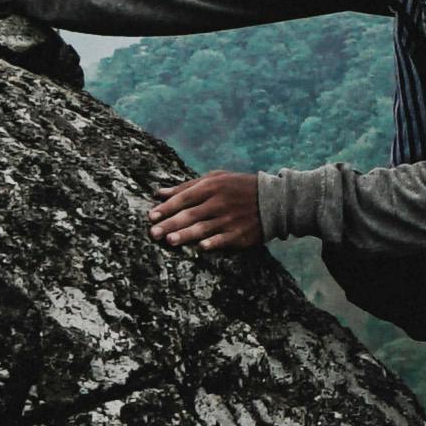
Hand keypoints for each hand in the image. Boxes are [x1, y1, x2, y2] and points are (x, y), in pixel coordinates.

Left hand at [147, 171, 270, 252]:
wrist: (274, 200)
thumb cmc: (239, 187)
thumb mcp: (216, 179)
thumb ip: (187, 186)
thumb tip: (160, 193)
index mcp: (212, 187)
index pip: (184, 198)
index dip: (167, 207)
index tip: (151, 216)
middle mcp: (219, 203)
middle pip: (190, 214)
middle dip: (170, 223)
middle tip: (153, 233)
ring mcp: (230, 219)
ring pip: (204, 228)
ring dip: (186, 234)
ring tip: (170, 240)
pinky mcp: (240, 234)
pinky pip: (224, 239)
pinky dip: (214, 242)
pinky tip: (202, 247)